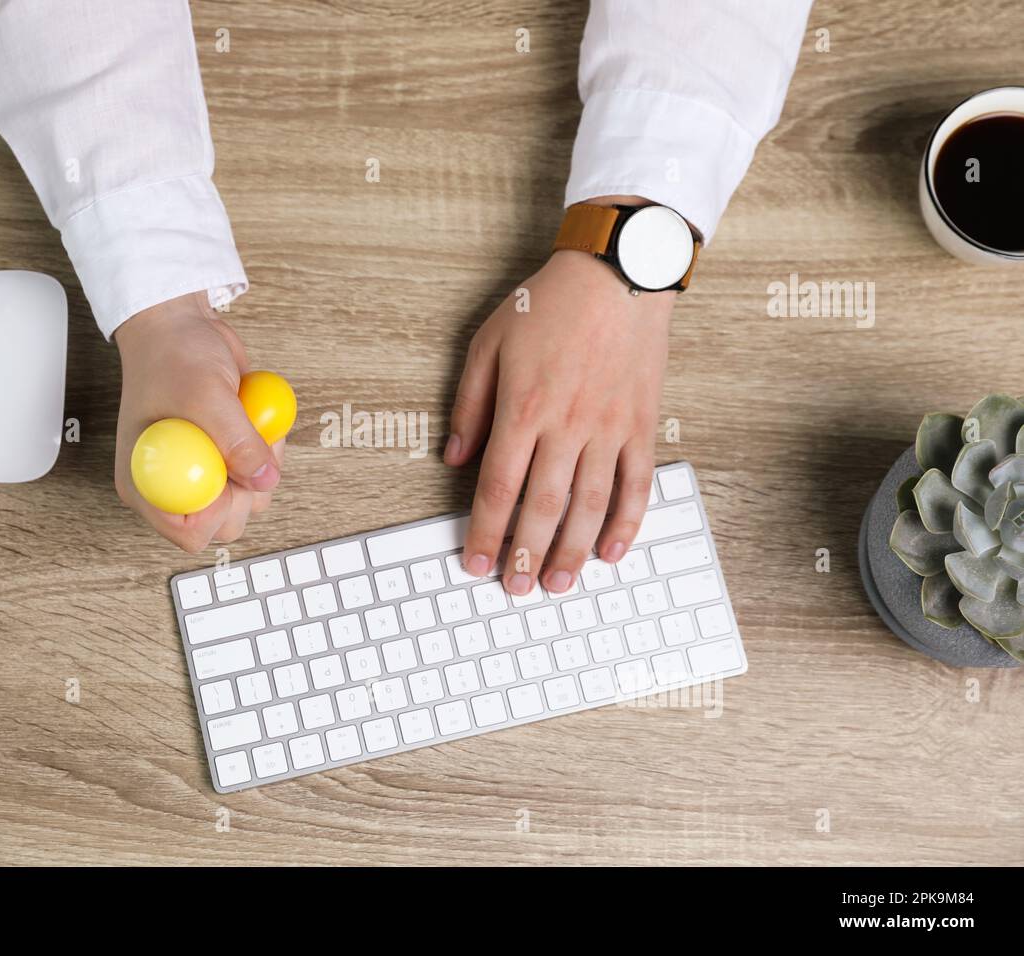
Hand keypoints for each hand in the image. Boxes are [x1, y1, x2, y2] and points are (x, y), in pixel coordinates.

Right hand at [113, 292, 281, 551]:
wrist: (181, 328)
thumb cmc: (173, 356)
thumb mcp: (205, 395)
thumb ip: (236, 441)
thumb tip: (265, 480)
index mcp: (146, 482)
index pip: (187, 531)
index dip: (218, 510)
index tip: (228, 469)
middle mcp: (173, 487)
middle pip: (225, 524)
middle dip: (246, 486)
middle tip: (244, 440)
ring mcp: (202, 476)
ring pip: (250, 501)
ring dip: (263, 462)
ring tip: (247, 418)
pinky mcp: (226, 462)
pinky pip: (261, 476)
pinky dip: (269, 449)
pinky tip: (252, 417)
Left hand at [445, 247, 672, 594]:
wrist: (618, 272)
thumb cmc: (548, 304)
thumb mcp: (488, 344)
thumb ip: (470, 405)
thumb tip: (454, 459)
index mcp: (523, 408)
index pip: (499, 488)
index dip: (486, 533)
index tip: (476, 563)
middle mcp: (567, 425)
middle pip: (543, 507)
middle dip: (525, 555)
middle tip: (515, 589)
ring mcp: (610, 428)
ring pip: (591, 506)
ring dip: (572, 552)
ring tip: (557, 584)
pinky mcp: (643, 424)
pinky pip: (637, 484)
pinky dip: (628, 523)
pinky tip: (613, 551)